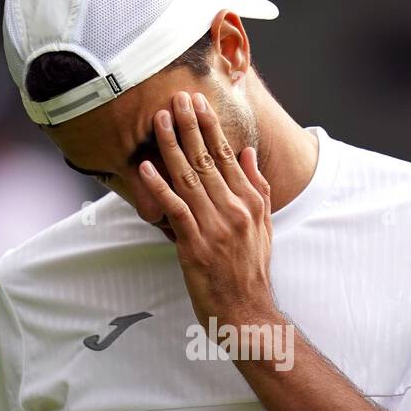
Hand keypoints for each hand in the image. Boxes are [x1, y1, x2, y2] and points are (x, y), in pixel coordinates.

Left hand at [138, 90, 275, 328]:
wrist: (247, 312)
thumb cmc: (252, 272)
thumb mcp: (265, 227)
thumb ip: (258, 188)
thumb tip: (248, 153)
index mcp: (251, 203)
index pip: (229, 156)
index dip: (211, 127)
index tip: (199, 103)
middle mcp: (235, 210)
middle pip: (208, 160)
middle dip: (190, 126)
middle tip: (176, 98)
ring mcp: (215, 227)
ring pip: (189, 178)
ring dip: (171, 146)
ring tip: (159, 121)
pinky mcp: (195, 246)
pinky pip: (174, 209)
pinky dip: (159, 187)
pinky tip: (145, 168)